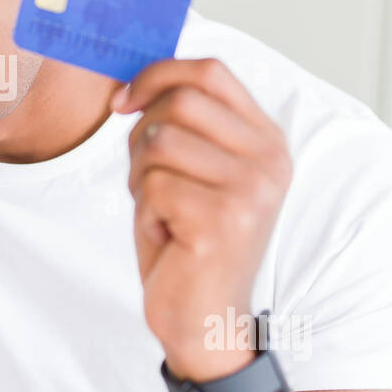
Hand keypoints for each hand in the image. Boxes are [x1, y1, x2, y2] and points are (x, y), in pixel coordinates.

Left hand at [111, 58, 292, 379]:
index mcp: (267, 140)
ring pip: (160, 141)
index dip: (157, 75)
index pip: (211, 72)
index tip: (123, 102)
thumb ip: (180, 124)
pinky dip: (144, 211)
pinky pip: (153, 185)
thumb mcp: (192, 171)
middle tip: (145, 178)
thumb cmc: (188, 241)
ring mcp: (251, 190)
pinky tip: (167, 236)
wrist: (204, 319)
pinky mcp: (222, 221)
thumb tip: (130, 83)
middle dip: (141, 135)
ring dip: (140, 177)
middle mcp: (269, 160)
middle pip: (180, 101)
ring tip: (161, 210)